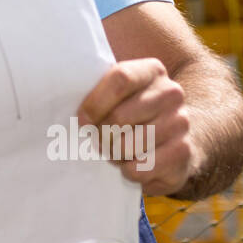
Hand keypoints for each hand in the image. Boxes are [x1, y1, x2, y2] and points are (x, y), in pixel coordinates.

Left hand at [76, 58, 198, 196]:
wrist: (175, 137)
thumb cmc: (132, 112)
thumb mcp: (118, 93)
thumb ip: (95, 87)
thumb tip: (57, 94)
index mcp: (152, 70)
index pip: (120, 78)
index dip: (95, 103)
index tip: (82, 120)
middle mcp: (171, 93)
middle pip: (119, 117)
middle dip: (100, 135)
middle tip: (98, 141)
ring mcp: (180, 123)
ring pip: (128, 146)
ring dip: (114, 155)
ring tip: (116, 152)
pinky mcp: (184, 153)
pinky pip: (141, 168)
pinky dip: (129, 171)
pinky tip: (132, 164)